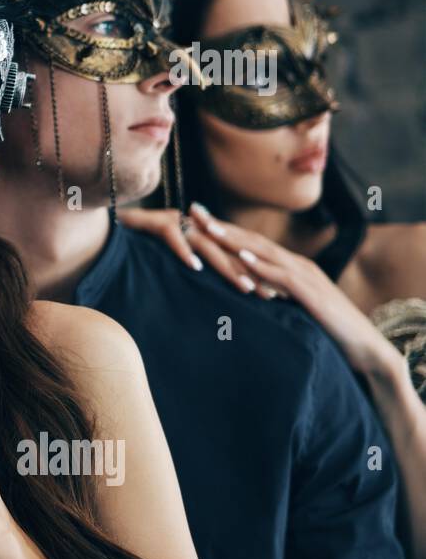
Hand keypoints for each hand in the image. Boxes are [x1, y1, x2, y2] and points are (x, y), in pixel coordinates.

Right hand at [118, 205, 285, 298]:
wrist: (104, 228)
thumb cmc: (132, 250)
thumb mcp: (166, 266)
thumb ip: (188, 275)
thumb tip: (206, 298)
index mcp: (197, 236)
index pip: (231, 256)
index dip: (252, 274)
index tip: (274, 295)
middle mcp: (190, 227)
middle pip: (226, 251)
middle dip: (250, 273)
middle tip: (271, 296)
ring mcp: (173, 222)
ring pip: (205, 245)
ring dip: (226, 266)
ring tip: (245, 287)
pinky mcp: (152, 222)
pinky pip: (171, 237)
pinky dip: (183, 251)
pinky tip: (195, 268)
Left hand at [185, 208, 399, 377]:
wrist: (363, 346)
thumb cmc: (325, 329)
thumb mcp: (291, 308)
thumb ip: (271, 296)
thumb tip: (246, 293)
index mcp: (290, 268)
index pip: (252, 244)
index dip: (225, 231)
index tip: (197, 220)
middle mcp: (297, 265)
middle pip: (254, 241)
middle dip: (223, 226)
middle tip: (194, 212)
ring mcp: (305, 277)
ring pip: (265, 253)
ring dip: (236, 240)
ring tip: (210, 229)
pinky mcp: (311, 293)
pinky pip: (282, 277)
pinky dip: (261, 266)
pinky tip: (242, 258)